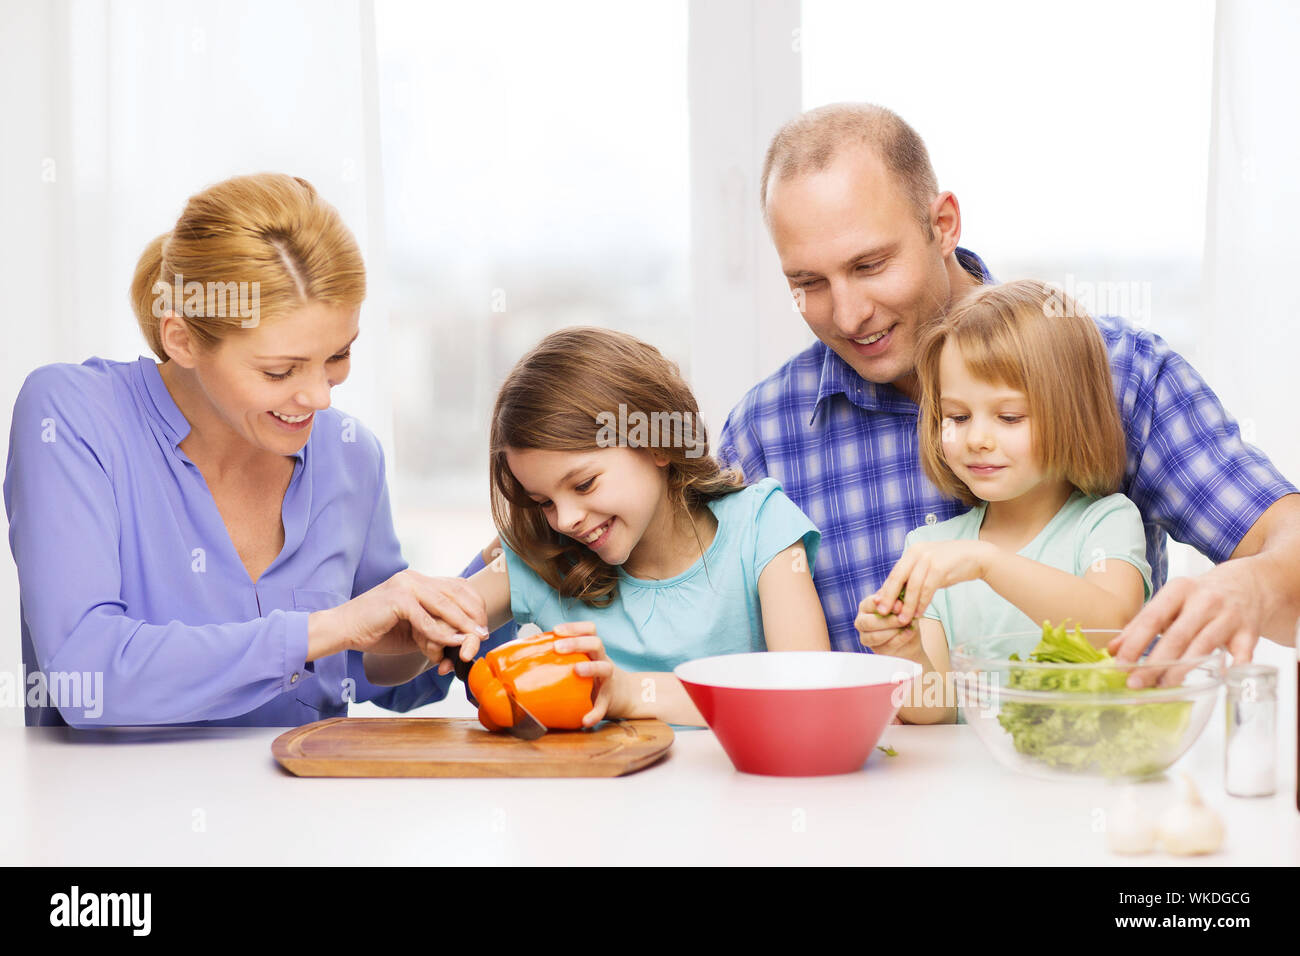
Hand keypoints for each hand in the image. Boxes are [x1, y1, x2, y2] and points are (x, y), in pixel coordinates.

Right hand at [324, 570, 488, 671]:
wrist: (343, 630)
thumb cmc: (376, 631)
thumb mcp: (413, 629)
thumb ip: (435, 629)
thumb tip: (461, 640)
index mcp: (418, 581)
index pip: (456, 587)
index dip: (473, 605)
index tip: (481, 626)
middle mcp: (414, 578)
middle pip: (455, 592)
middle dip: (473, 615)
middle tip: (483, 634)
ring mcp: (406, 585)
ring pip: (445, 603)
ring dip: (462, 624)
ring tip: (475, 638)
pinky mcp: (397, 598)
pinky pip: (426, 618)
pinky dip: (440, 633)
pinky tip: (451, 643)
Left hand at [550, 622, 627, 726]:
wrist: (623, 695)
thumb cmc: (592, 676)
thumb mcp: (584, 661)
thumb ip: (563, 658)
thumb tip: (523, 655)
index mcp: (593, 651)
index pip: (589, 631)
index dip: (574, 627)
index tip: (556, 629)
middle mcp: (603, 661)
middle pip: (596, 644)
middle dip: (577, 642)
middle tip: (557, 647)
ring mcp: (607, 680)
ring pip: (605, 669)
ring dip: (591, 667)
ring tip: (577, 670)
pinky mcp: (608, 701)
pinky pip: (602, 707)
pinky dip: (594, 714)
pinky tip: (584, 720)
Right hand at [855, 596, 922, 659]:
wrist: (909, 634)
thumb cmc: (903, 614)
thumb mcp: (903, 605)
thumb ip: (899, 602)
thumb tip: (898, 603)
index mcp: (866, 605)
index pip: (871, 604)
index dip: (886, 604)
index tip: (900, 606)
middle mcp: (861, 620)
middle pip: (868, 622)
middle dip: (888, 621)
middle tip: (903, 620)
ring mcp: (865, 636)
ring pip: (875, 636)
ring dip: (893, 631)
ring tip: (908, 626)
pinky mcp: (874, 648)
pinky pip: (886, 645)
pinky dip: (900, 639)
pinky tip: (909, 632)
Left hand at [873, 540, 995, 626]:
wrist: (977, 556)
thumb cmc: (952, 564)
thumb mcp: (929, 567)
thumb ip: (915, 576)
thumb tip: (898, 595)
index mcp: (912, 551)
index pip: (894, 573)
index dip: (885, 589)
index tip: (878, 604)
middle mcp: (917, 552)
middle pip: (898, 578)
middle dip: (889, 597)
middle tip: (882, 613)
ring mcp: (929, 559)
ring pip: (913, 587)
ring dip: (907, 605)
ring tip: (903, 620)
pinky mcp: (940, 568)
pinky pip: (927, 590)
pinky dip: (922, 604)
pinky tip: (919, 614)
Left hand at [1107, 563, 1260, 687]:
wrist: (1249, 584)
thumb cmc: (1200, 597)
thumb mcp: (1170, 602)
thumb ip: (1142, 624)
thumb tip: (1112, 649)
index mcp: (1179, 590)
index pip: (1152, 617)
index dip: (1135, 642)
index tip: (1120, 663)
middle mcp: (1205, 601)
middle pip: (1176, 636)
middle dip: (1154, 662)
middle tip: (1135, 682)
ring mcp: (1229, 617)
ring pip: (1203, 647)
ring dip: (1181, 670)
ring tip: (1161, 687)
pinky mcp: (1250, 632)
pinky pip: (1242, 655)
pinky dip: (1231, 669)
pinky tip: (1217, 682)